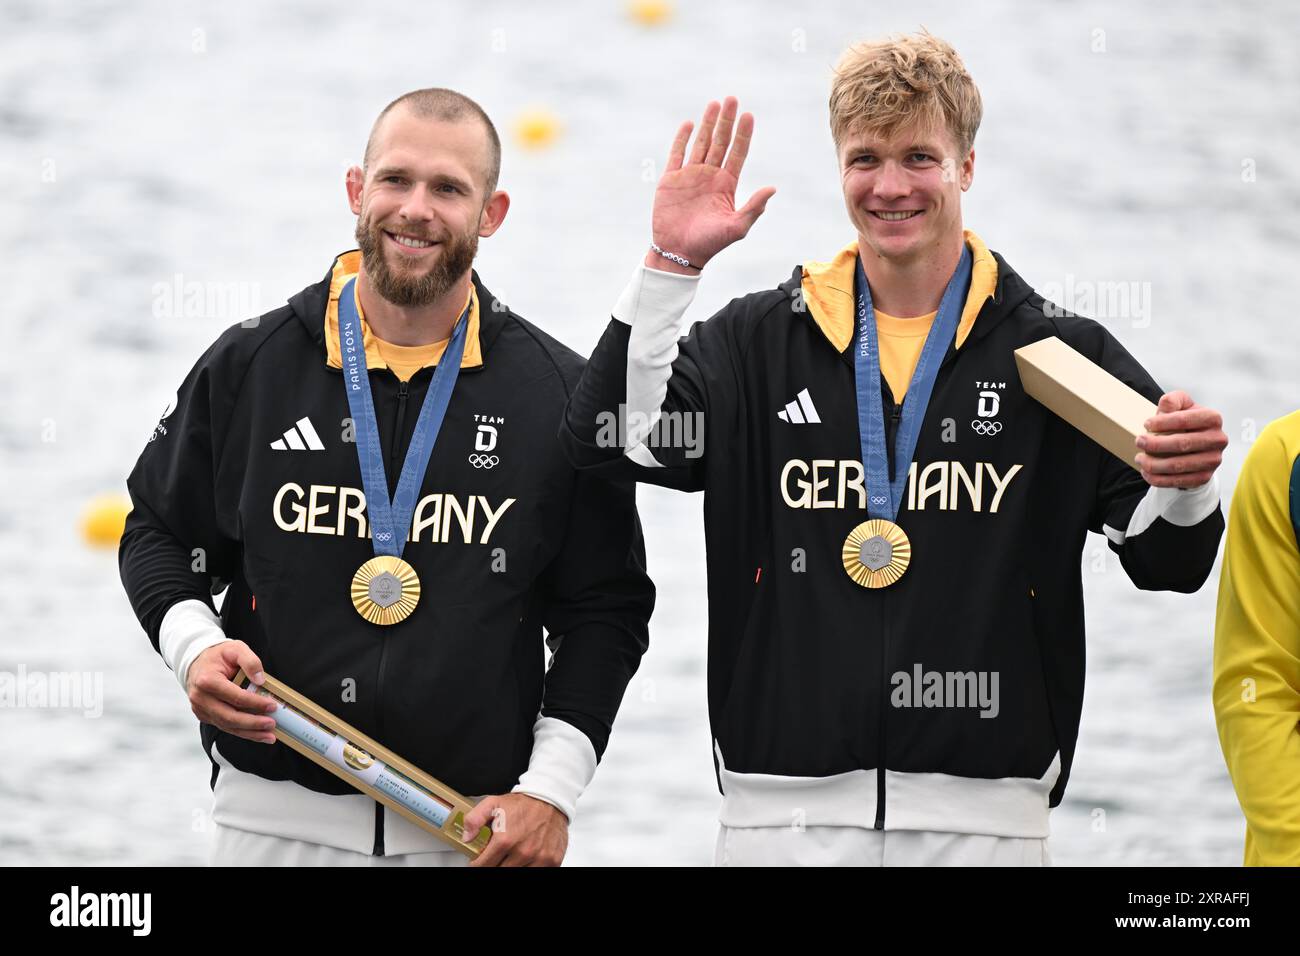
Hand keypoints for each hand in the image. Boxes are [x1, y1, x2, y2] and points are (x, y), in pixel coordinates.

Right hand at [186, 641, 278, 743]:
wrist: (198, 662)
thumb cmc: (219, 655)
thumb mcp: (236, 648)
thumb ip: (250, 661)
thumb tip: (260, 680)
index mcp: (207, 680)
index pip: (235, 697)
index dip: (255, 703)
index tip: (272, 706)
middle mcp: (201, 697)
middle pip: (229, 717)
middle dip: (253, 723)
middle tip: (272, 724)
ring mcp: (200, 708)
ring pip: (226, 726)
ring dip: (249, 733)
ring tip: (269, 736)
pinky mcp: (203, 715)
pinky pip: (224, 725)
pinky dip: (241, 731)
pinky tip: (256, 733)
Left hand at [462, 793, 567, 866]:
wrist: (550, 799)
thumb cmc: (523, 804)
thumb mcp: (493, 804)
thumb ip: (474, 820)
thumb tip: (466, 838)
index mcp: (505, 840)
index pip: (483, 866)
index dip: (478, 864)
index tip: (479, 860)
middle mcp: (522, 852)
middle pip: (498, 871)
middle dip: (495, 863)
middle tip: (497, 854)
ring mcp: (538, 858)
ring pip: (516, 873)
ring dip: (511, 865)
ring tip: (511, 854)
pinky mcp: (552, 861)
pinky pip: (535, 872)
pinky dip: (528, 866)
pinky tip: (526, 857)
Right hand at [646, 96, 775, 273]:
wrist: (678, 253)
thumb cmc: (710, 244)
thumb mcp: (737, 227)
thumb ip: (754, 207)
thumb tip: (773, 188)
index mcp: (726, 185)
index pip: (738, 153)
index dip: (744, 134)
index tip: (749, 115)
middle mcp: (710, 176)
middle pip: (720, 142)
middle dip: (727, 121)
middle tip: (732, 99)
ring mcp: (690, 176)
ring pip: (700, 143)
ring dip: (707, 124)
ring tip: (715, 104)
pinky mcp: (671, 180)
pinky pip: (677, 154)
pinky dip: (682, 139)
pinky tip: (689, 124)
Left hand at [1134, 390, 1227, 488]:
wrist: (1196, 447)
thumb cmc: (1185, 423)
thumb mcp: (1180, 407)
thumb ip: (1173, 401)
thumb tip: (1166, 404)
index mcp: (1213, 418)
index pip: (1184, 420)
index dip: (1162, 422)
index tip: (1146, 424)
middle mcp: (1217, 440)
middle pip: (1181, 444)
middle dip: (1155, 444)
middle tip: (1138, 442)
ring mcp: (1213, 460)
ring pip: (1178, 465)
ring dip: (1153, 463)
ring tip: (1139, 458)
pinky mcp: (1204, 477)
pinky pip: (1178, 481)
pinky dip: (1158, 478)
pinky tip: (1146, 472)